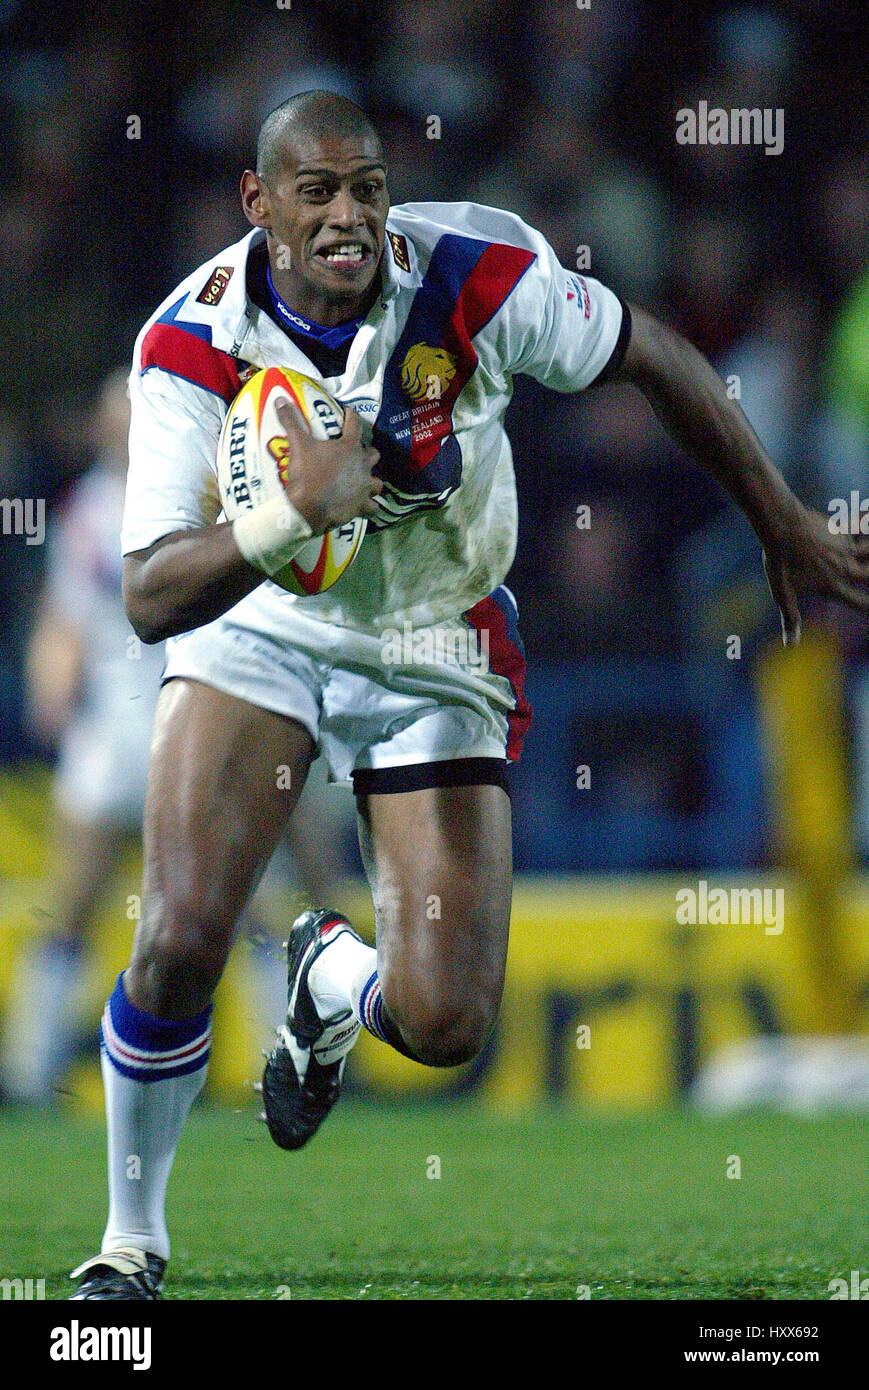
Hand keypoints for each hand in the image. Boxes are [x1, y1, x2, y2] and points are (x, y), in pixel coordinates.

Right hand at [275, 399, 381, 533]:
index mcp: (349, 447)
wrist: (309, 507)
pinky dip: (369, 506)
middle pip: (373, 454)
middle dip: (367, 453)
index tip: (349, 413)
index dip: (352, 416)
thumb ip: (291, 421)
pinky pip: (372, 507)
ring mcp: (364, 486)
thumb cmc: (306, 473)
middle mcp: (362, 465)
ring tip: (363, 482)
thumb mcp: (298, 445)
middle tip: (356, 454)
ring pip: (377, 482)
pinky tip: (363, 505)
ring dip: (371, 481)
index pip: (355, 424)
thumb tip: (280, 399)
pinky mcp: (362, 505)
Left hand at [762, 505, 868, 645]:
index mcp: (831, 586)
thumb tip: (790, 645)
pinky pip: (861, 525)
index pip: (858, 602)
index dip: (868, 607)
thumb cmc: (780, 562)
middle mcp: (843, 568)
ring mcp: (845, 548)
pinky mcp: (842, 530)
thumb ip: (791, 619)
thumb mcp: (783, 594)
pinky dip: (867, 521)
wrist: (781, 528)